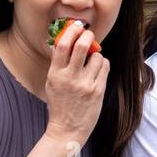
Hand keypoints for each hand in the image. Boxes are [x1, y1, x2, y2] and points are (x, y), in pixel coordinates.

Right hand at [43, 20, 108, 145]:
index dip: (71, 31)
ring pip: (97, 56)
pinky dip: (102, 64)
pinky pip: (104, 67)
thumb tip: (61, 42)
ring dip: (96, 54)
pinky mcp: (98, 90)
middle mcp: (70, 77)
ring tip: (91, 62)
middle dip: (87, 35)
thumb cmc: (59, 104)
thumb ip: (57, 64)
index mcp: (55, 74)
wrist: (67, 130)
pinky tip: (98, 70)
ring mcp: (85, 84)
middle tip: (88, 34)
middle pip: (82, 45)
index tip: (76, 27)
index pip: (63, 45)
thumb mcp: (51, 83)